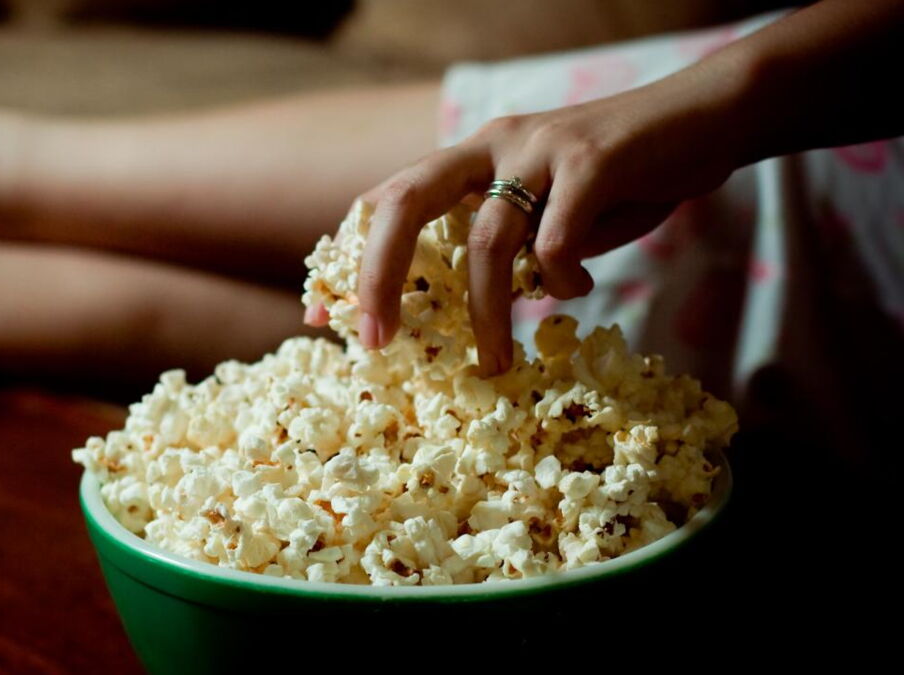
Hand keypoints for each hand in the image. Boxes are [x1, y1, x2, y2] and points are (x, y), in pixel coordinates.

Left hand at [339, 70, 746, 375]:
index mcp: (468, 158)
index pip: (386, 201)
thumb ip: (502, 248)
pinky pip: (557, 238)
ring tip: (494, 362)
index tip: (324, 320)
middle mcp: (490, 144)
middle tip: (376, 343)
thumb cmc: (619, 179)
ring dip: (485, 314)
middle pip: (405, 204)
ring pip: (486, 241)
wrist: (704, 118)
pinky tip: (578, 293)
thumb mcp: (543, 211)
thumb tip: (458, 310)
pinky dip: (561, 279)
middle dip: (379, 277)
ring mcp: (539, 148)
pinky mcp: (593, 159)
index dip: (350, 259)